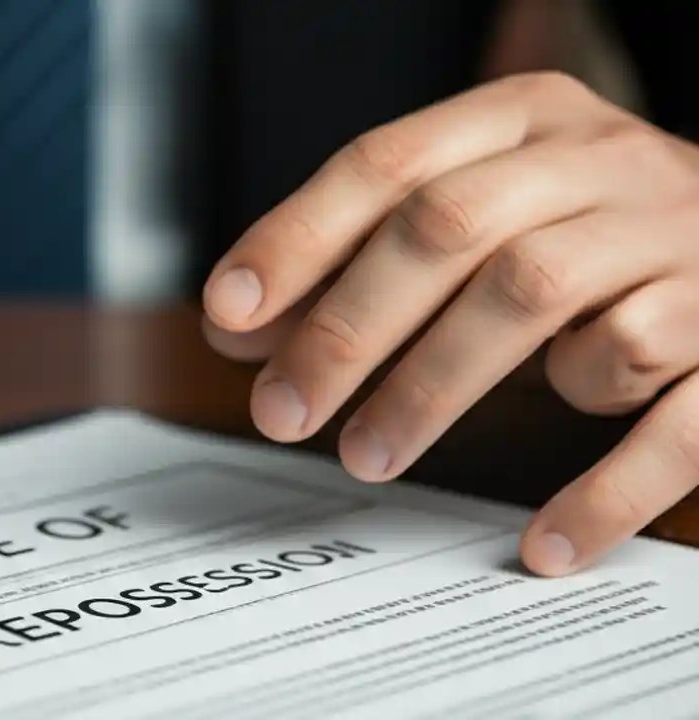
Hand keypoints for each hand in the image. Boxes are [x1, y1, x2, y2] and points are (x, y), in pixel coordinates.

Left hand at [202, 71, 698, 576]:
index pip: (387, 164)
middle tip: (282, 411)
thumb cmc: (591, 234)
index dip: (297, 238)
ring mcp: (683, 246)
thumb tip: (241, 333)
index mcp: (527, 122)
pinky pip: (674, 419)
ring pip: (537, 297)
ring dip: (432, 387)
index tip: (228, 313)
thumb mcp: (483, 216)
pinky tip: (541, 542)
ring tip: (366, 457)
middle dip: (348, 327)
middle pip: (449, 228)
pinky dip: (601, 487)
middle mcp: (605, 166)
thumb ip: (363, 263)